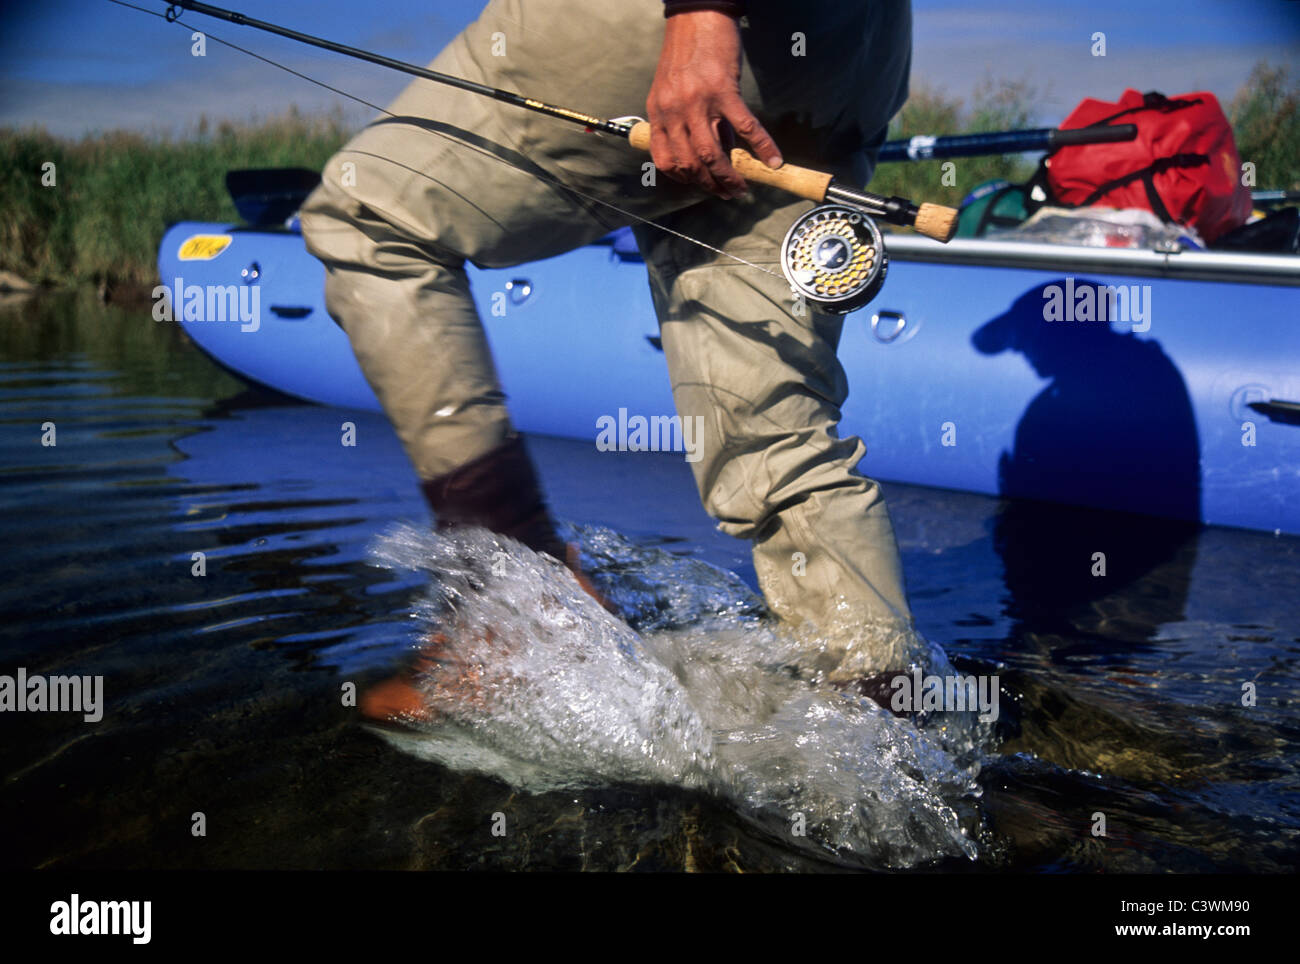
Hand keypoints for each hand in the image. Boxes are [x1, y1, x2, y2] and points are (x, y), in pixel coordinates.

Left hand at [646, 10, 782, 198]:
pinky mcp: (724, 91)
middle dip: (710, 185)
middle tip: (727, 194)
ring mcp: (698, 102)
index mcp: (659, 112)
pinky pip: (746, 128)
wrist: (697, 16)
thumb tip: (713, 147)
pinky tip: (773, 160)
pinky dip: (762, 147)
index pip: (666, 159)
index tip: (700, 185)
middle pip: (691, 163)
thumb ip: (683, 120)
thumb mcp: (671, 89)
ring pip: (713, 154)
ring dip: (729, 177)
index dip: (684, 179)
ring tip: (742, 188)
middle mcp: (674, 111)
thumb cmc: (686, 52)